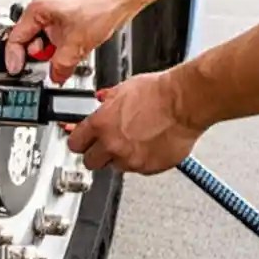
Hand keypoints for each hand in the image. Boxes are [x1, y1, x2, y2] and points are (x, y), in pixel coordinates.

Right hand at [5, 0, 135, 83]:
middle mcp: (43, 7)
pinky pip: (56, 35)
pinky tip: (74, 48)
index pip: (16, 38)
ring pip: (44, 38)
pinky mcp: (66, 15)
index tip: (16, 71)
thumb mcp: (77, 44)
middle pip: (29, 39)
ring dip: (53, 51)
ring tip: (67, 55)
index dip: (14, 58)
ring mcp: (54, 10)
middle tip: (49, 65)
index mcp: (37, 9)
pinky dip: (62, 45)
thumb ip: (61, 65)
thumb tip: (55, 76)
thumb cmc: (101, 6)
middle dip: (40, 56)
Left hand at [66, 72, 204, 175]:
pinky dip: (141, 161)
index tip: (82, 141)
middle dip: (96, 154)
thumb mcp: (124, 89)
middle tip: (105, 145)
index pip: (74, 144)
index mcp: (100, 124)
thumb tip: (100, 101)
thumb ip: (108, 100)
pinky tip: (148, 145)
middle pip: (90, 162)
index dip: (79, 142)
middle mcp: (111, 145)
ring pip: (114, 167)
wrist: (184, 103)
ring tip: (134, 141)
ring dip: (120, 157)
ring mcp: (129, 159)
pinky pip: (137, 169)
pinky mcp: (148, 168)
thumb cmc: (159, 93)